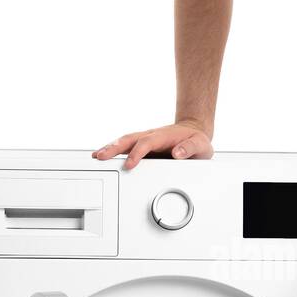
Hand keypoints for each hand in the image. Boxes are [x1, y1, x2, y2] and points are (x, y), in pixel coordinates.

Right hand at [92, 122, 213, 169]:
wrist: (195, 132)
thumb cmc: (196, 140)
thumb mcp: (200, 145)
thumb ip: (189, 149)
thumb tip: (177, 154)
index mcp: (163, 136)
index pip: (146, 144)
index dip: (137, 153)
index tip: (129, 164)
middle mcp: (151, 137)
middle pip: (129, 140)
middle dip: (113, 148)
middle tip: (100, 156)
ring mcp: (145, 141)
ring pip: (124, 142)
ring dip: (110, 148)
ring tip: (96, 157)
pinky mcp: (143, 148)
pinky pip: (126, 148)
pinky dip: (114, 152)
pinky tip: (103, 157)